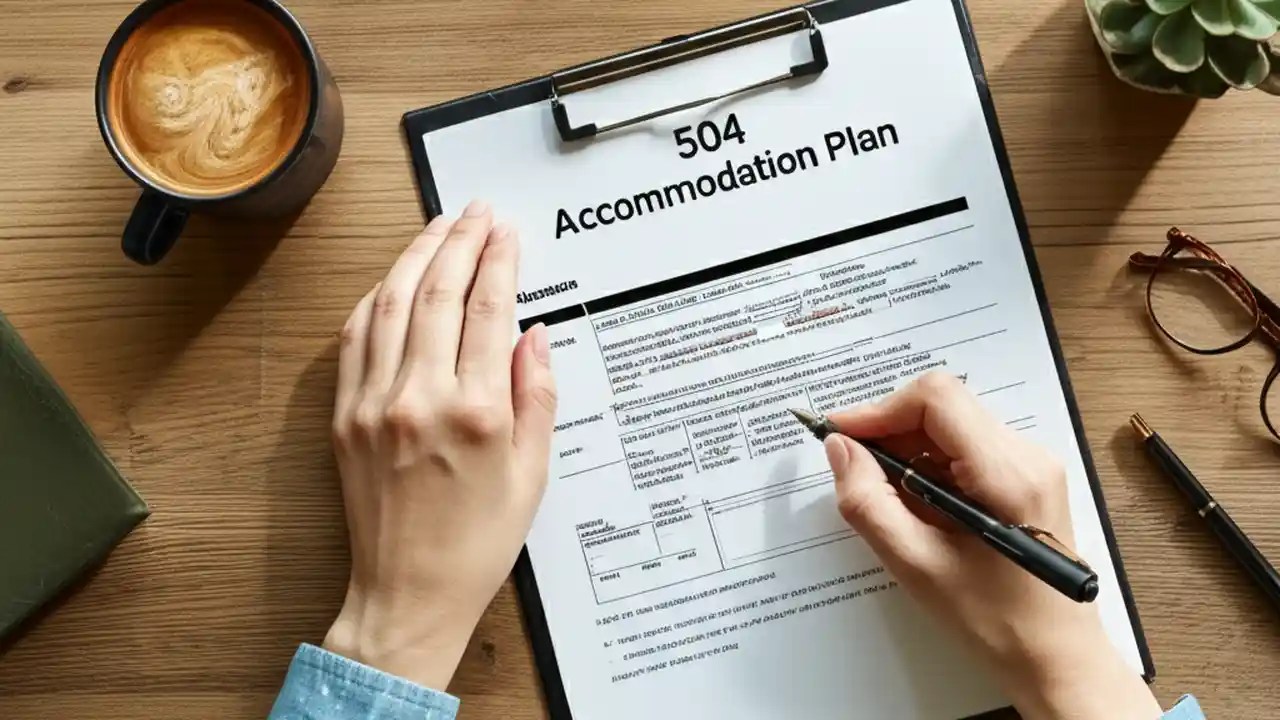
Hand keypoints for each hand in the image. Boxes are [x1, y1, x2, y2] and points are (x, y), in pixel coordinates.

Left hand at [323, 201, 556, 689]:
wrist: (408, 594)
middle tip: (476, 213)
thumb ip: (536, 395)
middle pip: (436, 293)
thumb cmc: (476, 545)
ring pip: (390, 304)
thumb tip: (532, 334)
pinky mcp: (344, 417)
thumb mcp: (532, 474)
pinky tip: (394, 280)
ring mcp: (374, 405)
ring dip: (415, 257)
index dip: (498, 260)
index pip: (487, 310)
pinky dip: (375, 299)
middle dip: (459, 241)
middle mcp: (420, 399)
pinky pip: (355, 338)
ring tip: (438, 227)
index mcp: (476, 414)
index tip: (506, 232)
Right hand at [824, 372, 1159, 719]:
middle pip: (943, 406)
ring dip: (908, 448)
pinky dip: (930, 463)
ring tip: (889, 497)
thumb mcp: (917, 565)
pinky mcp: (1028, 476)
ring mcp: (1033, 463)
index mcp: (1008, 474)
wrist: (1056, 656)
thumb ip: (869, 502)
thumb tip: (839, 448)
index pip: (937, 399)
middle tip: (856, 469)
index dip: (879, 409)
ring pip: (952, 423)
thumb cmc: (994, 621)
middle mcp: (1028, 455)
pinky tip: (920, 505)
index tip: (840, 437)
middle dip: (889, 428)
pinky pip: (967, 446)